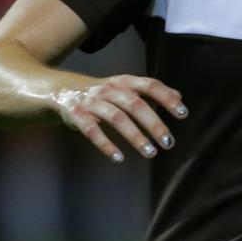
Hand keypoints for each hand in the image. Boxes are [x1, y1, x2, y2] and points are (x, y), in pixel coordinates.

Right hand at [52, 74, 186, 162]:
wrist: (59, 89)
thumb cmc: (102, 93)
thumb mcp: (125, 88)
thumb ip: (150, 93)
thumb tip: (179, 98)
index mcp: (124, 81)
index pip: (149, 85)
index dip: (167, 98)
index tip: (183, 114)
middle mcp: (109, 89)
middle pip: (135, 104)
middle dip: (154, 124)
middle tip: (169, 142)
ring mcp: (92, 101)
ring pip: (116, 118)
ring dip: (135, 136)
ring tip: (151, 153)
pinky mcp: (76, 114)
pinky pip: (91, 130)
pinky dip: (106, 144)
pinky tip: (119, 158)